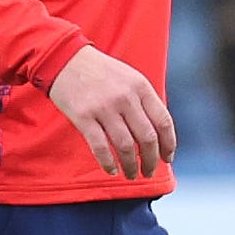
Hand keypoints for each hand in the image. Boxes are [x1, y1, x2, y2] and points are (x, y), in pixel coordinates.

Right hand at [48, 45, 176, 178]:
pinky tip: (111, 170)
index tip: (168, 158)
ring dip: (131, 165)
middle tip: (149, 172)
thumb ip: (144, 101)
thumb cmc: (100, 72)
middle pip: (147, 138)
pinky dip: (108, 163)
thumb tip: (158, 133)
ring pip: (125, 146)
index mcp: (141, 87)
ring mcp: (104, 107)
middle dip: (151, 160)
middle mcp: (125, 98)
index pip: (164, 122)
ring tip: (132, 175)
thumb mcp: (129, 77)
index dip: (169, 144)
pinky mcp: (83, 116)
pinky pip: (100, 147)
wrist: (65, 58)